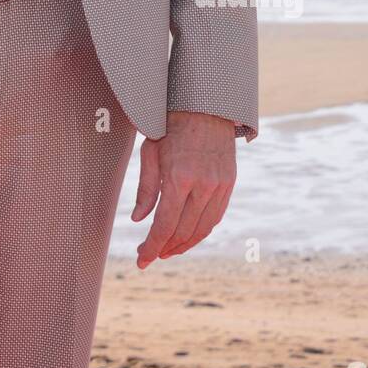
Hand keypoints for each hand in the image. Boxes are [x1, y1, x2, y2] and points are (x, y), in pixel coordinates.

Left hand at [131, 111, 235, 267]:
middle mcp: (203, 185)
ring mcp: (219, 186)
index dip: (152, 247)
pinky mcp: (229, 184)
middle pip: (183, 232)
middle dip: (164, 248)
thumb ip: (146, 189)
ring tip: (167, 250)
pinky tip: (187, 235)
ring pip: (202, 229)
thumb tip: (138, 221)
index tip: (141, 261)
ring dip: (184, 244)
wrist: (203, 106)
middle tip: (150, 255)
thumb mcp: (150, 153)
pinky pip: (215, 217)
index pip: (164, 225)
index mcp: (179, 177)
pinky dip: (201, 231)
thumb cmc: (169, 127)